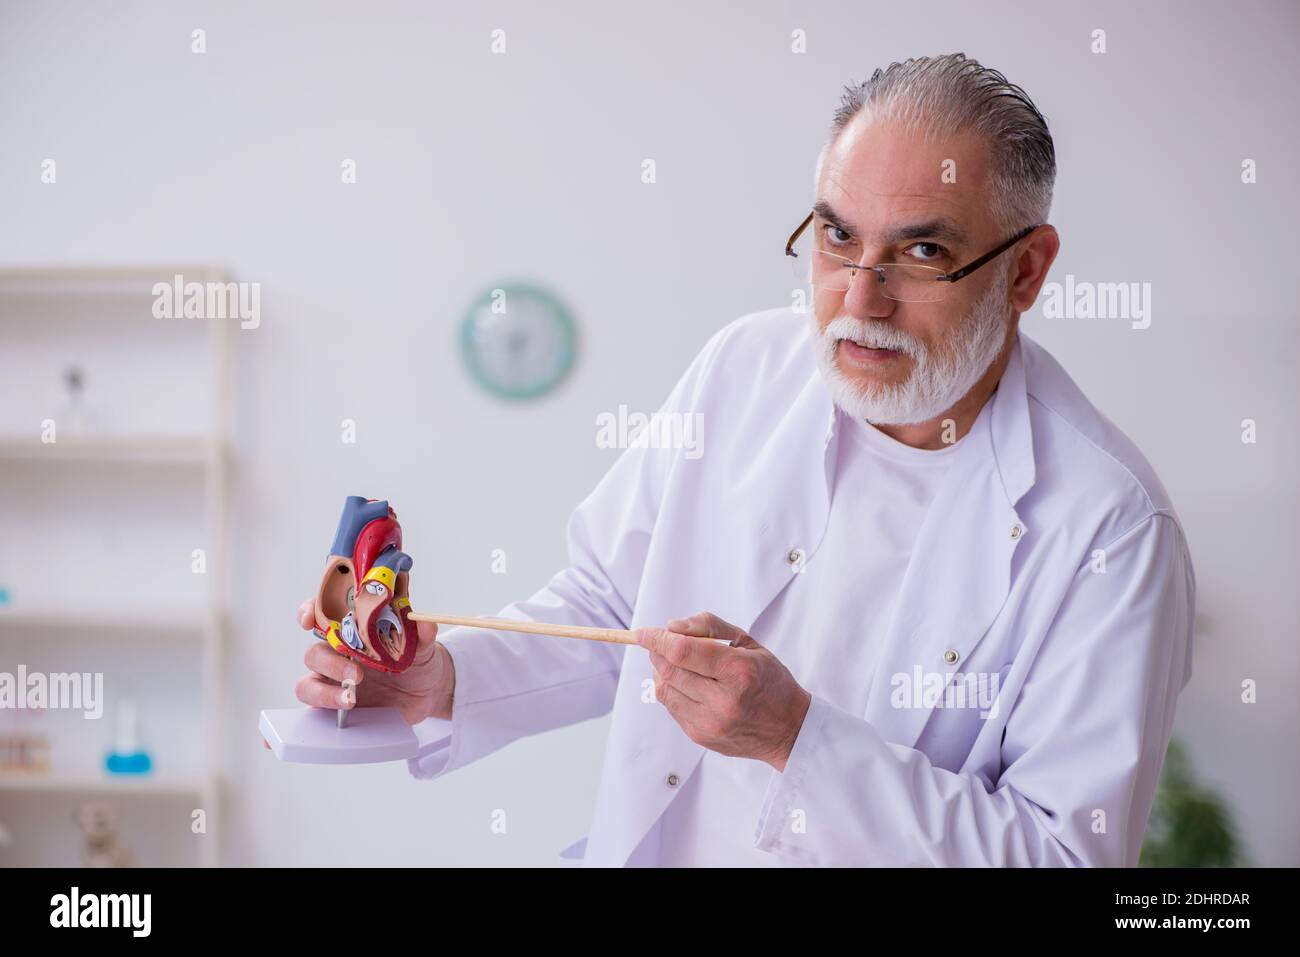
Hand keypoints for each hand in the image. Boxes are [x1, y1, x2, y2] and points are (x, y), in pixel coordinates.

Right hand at [292, 595, 452, 724]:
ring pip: (307, 685)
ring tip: (350, 702)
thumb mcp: (424, 646)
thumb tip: (424, 624)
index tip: (309, 621)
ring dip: (324, 694)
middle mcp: (335, 654)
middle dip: (331, 664)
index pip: (320, 614)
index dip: (309, 613)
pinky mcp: (333, 710)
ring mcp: (331, 683)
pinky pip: (306, 718)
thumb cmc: (418, 659)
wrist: (427, 690)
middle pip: (314, 654)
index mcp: (351, 630)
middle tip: (358, 676)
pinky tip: (273, 739)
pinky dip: (281, 729)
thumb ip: (422, 635)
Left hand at [636, 612, 811, 771]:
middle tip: (662, 643)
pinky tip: (686, 684)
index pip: (682, 651)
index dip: (657, 639)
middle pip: (669, 670)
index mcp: (739, 672)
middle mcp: (723, 700)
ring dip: (662, 671)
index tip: (644, 632)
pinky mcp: (701, 736)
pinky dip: (671, 690)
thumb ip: (709, 626)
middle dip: (657, 652)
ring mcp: (710, 722)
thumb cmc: (770, 681)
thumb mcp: (748, 642)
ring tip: (677, 663)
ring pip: (664, 689)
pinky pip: (671, 707)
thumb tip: (672, 627)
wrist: (788, 729)